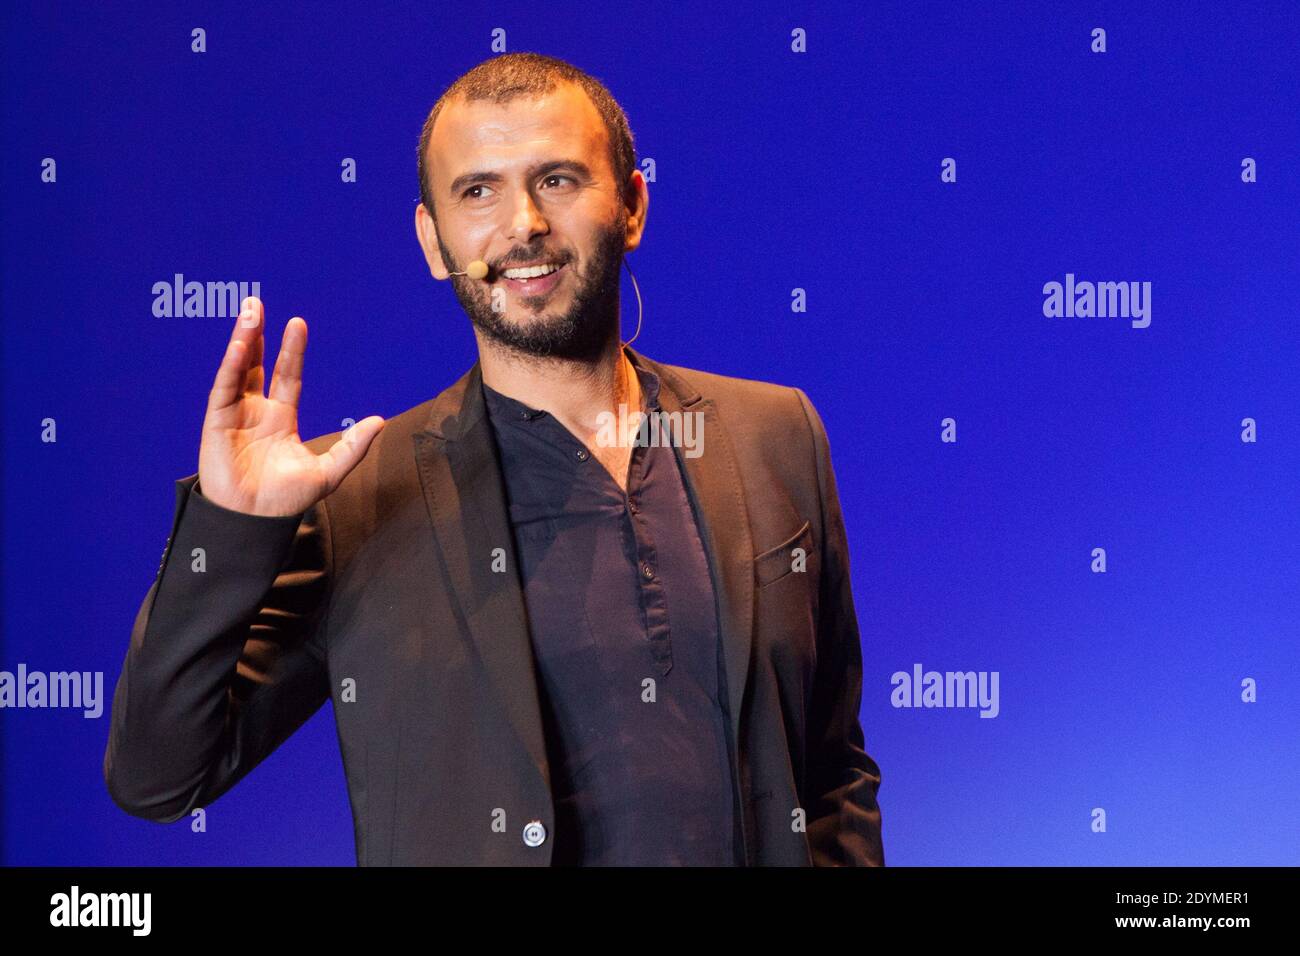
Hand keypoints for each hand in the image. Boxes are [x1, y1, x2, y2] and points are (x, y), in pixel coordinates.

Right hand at [197, 297, 383, 516]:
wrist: (256, 522)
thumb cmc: (287, 501)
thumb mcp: (329, 472)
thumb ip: (353, 446)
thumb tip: (380, 421)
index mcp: (280, 419)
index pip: (287, 376)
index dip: (291, 351)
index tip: (297, 323)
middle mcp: (256, 412)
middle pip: (257, 365)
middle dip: (259, 335)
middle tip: (258, 304)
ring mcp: (234, 415)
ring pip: (238, 370)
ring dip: (243, 341)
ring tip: (250, 311)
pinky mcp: (216, 424)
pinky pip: (223, 389)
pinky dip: (230, 367)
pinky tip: (240, 346)